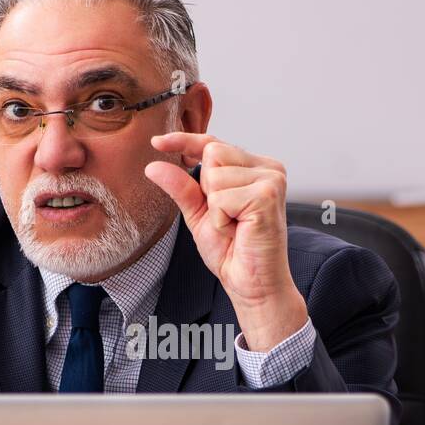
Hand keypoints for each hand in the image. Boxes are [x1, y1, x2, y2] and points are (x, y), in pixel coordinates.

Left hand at [144, 133, 306, 350]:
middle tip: (227, 217)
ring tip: (234, 225)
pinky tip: (239, 229)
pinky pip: (221, 197)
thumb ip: (181, 188)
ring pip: (214, 175)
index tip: (157, 141)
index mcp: (255, 168)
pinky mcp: (268, 194)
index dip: (185, 141)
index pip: (214, 143)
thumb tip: (154, 165)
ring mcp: (271, 179)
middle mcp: (267, 168)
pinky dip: (221, 218)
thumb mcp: (199, 214)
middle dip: (207, 189)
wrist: (251, 283)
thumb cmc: (232, 252)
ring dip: (215, 208)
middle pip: (213, 153)